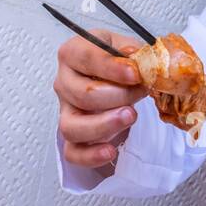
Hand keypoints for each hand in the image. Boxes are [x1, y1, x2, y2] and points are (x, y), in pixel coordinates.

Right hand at [54, 29, 148, 169]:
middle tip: (141, 92)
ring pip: (71, 126)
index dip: (110, 67)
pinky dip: (90, 155)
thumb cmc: (119, 66)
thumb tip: (140, 60)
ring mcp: (66, 112)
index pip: (83, 57)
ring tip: (130, 117)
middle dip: (117, 96)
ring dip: (103, 125)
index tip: (135, 74)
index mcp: (74, 54)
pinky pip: (72, 153)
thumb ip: (134, 53)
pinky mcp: (73, 137)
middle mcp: (64, 82)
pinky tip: (111, 151)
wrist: (119, 85)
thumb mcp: (128, 50)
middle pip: (81, 94)